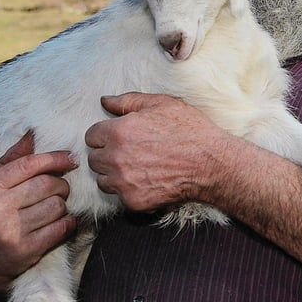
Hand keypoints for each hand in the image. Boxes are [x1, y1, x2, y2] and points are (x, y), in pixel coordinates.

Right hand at [0, 130, 78, 291]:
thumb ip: (11, 159)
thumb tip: (33, 133)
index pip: (30, 164)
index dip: (55, 159)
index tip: (70, 159)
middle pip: (47, 184)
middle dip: (61, 184)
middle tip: (60, 189)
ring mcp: (10, 231)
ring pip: (57, 206)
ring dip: (62, 205)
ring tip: (54, 207)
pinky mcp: (25, 251)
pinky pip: (61, 228)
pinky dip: (67, 223)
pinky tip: (61, 223)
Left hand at [84, 92, 234, 211]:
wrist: (210, 163)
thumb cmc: (189, 130)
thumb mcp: (161, 104)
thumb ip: (128, 101)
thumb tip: (105, 101)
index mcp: (118, 132)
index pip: (91, 136)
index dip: (106, 134)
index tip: (120, 136)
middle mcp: (115, 158)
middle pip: (94, 159)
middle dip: (108, 154)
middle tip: (131, 151)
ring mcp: (123, 182)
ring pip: (103, 180)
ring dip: (114, 174)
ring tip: (138, 167)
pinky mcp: (132, 201)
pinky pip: (119, 196)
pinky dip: (129, 189)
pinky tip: (147, 180)